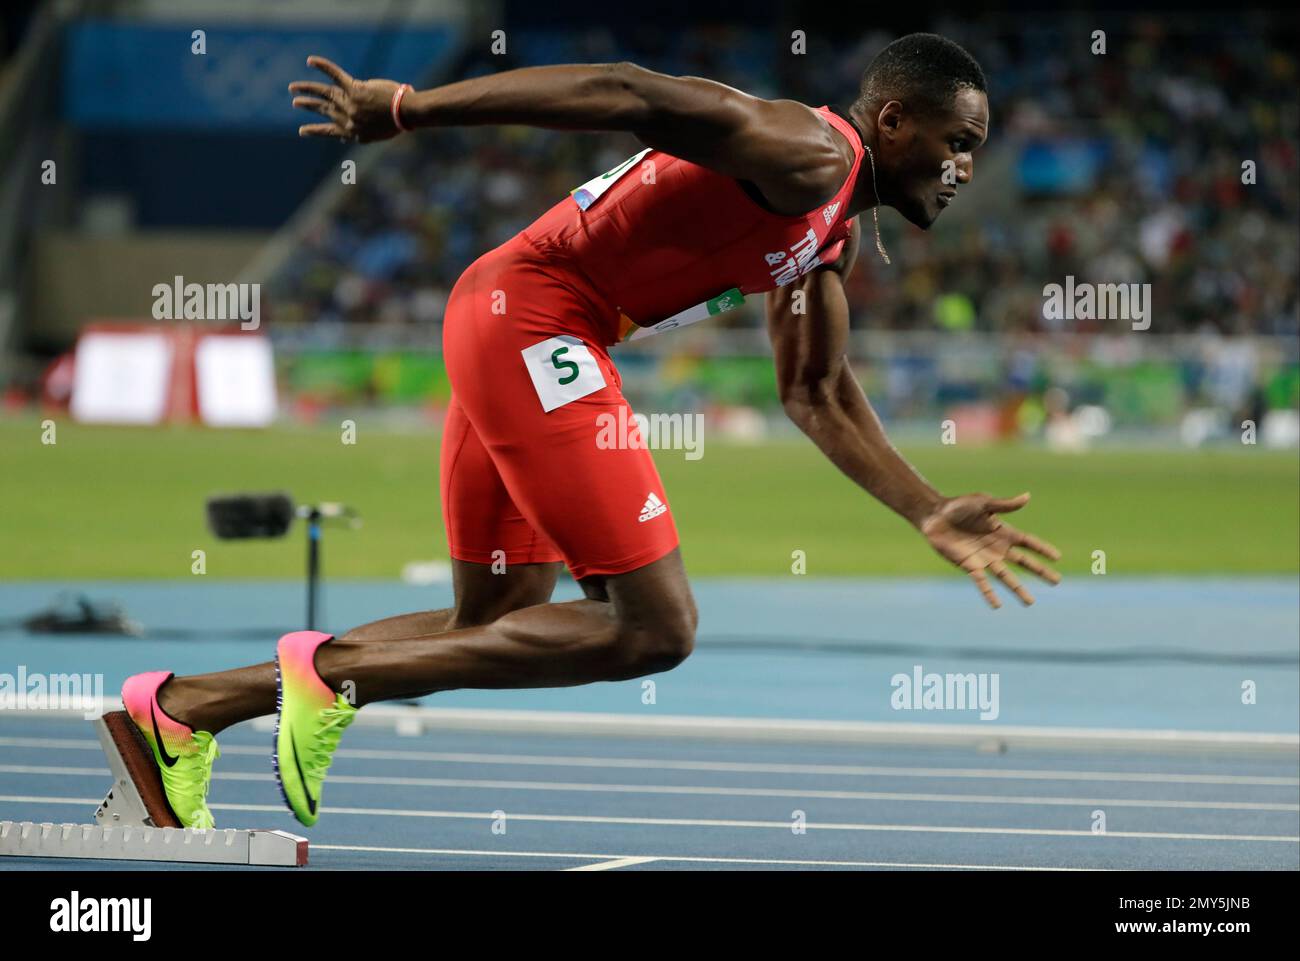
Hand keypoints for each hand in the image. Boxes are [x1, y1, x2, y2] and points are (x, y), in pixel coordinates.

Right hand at [289, 56, 402, 142]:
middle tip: (296, 103)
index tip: (302, 131)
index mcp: (354, 133)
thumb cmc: (398, 123)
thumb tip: (353, 135)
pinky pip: (335, 75)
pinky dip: (323, 66)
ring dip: (307, 90)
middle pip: (325, 110)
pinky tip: (311, 61)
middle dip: (310, 106)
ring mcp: (350, 104)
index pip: (331, 131)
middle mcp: (348, 120)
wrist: (406, 114)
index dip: (317, 130)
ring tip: (293, 89)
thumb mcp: (379, 134)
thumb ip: (364, 132)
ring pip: (324, 94)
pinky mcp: (355, 89)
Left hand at [919, 492, 1061, 608]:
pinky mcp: (969, 566)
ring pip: (1006, 577)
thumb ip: (1005, 505)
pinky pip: (982, 582)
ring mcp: (984, 558)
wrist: (935, 516)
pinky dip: (989, 593)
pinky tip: (997, 606)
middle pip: (1023, 562)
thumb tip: (1028, 497)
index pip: (1028, 543)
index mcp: (1003, 531)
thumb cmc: (959, 506)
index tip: (1058, 558)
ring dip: (1018, 589)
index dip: (1042, 549)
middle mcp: (997, 548)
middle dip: (1040, 571)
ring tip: (1030, 603)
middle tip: (1057, 581)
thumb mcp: (984, 503)